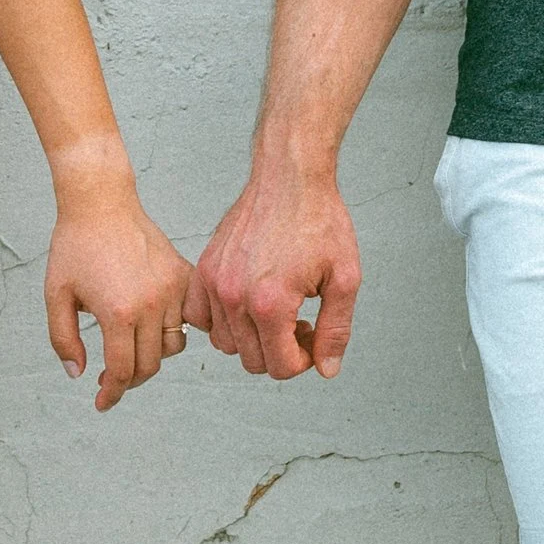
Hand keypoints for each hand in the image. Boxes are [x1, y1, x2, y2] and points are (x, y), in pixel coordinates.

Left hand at [44, 181, 191, 410]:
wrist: (101, 201)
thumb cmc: (75, 246)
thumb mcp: (55, 295)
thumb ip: (63, 340)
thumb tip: (79, 374)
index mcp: (119, 313)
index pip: (122, 372)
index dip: (110, 394)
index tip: (101, 402)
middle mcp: (151, 304)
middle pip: (149, 365)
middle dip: (128, 380)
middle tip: (110, 378)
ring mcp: (171, 288)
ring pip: (172, 345)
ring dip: (152, 356)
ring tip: (130, 349)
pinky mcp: (182, 273)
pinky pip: (189, 316)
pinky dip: (176, 328)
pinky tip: (155, 327)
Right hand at [185, 162, 359, 380]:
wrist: (290, 175)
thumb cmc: (317, 218)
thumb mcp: (344, 277)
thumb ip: (336, 330)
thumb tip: (326, 368)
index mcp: (270, 303)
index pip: (280, 367)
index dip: (303, 360)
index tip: (312, 334)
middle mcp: (235, 296)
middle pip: (252, 360)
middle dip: (280, 350)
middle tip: (298, 322)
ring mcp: (215, 281)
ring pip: (225, 343)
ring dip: (251, 338)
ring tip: (274, 312)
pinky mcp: (205, 266)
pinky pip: (199, 317)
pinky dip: (218, 321)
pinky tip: (243, 305)